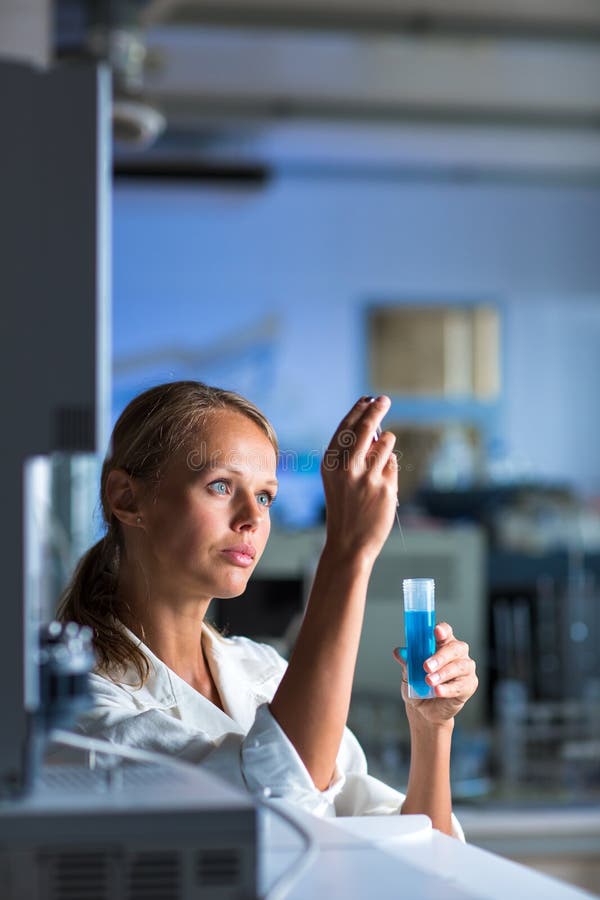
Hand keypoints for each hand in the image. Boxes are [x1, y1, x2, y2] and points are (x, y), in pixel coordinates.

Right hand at [321, 396, 397, 562]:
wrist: (348, 541)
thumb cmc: (344, 506)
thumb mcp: (336, 478)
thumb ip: (350, 453)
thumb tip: (372, 428)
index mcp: (330, 462)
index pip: (346, 427)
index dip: (359, 410)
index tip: (369, 399)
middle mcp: (346, 467)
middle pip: (366, 427)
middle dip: (377, 408)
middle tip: (384, 399)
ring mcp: (367, 476)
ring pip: (384, 443)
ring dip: (385, 443)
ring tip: (378, 460)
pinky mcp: (385, 487)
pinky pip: (392, 463)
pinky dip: (389, 467)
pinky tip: (380, 483)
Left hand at [393, 623, 477, 726]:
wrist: (424, 710)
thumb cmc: (419, 685)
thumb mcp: (409, 673)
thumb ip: (407, 662)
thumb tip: (399, 652)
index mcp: (442, 644)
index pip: (445, 631)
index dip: (442, 630)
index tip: (435, 631)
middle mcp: (457, 654)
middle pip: (454, 648)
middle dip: (440, 656)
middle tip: (426, 666)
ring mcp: (465, 669)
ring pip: (459, 666)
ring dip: (443, 673)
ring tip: (429, 681)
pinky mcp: (469, 685)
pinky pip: (460, 685)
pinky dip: (447, 689)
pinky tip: (437, 691)